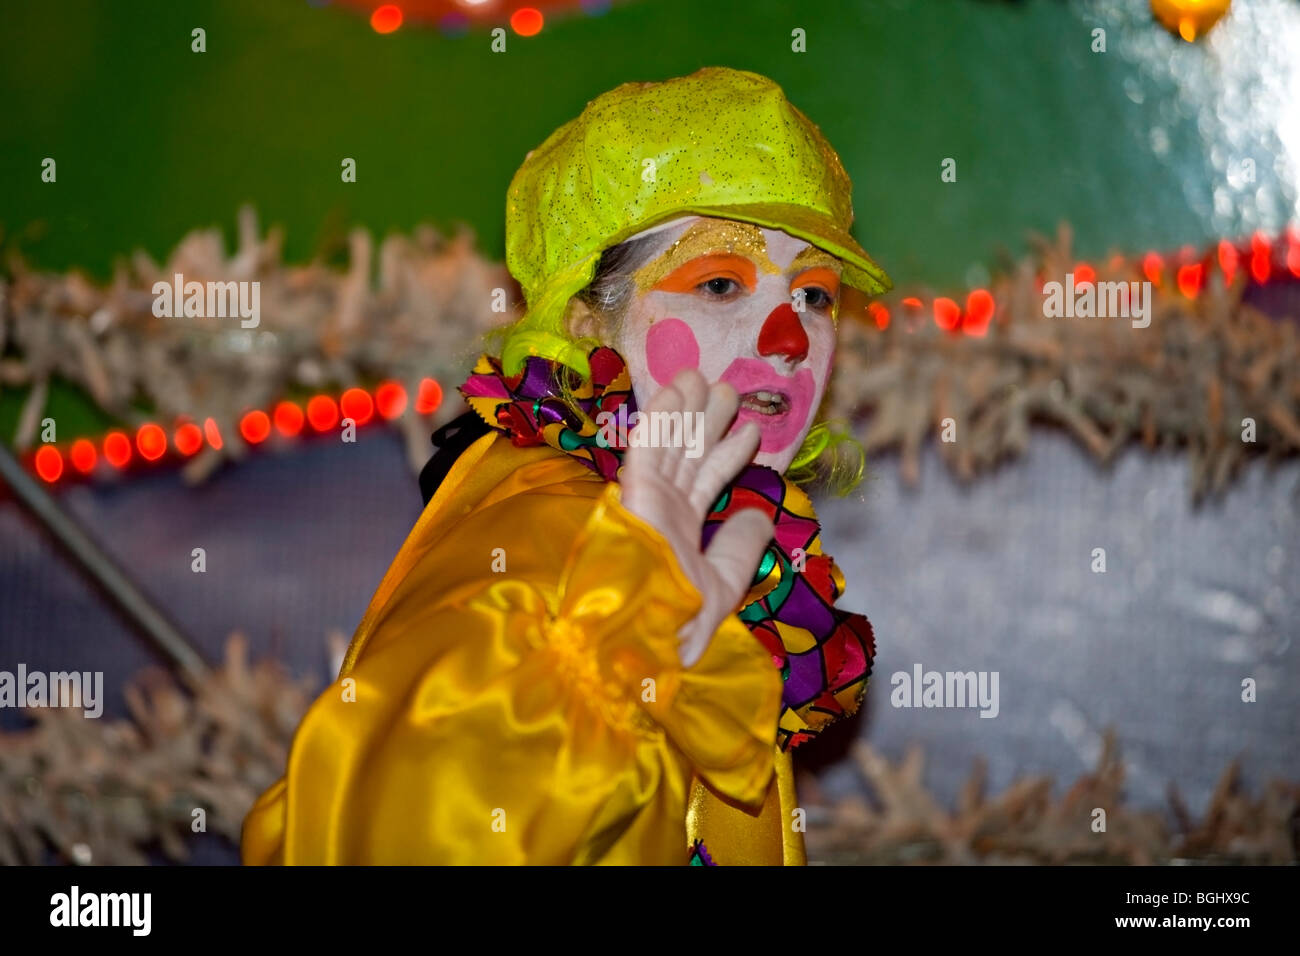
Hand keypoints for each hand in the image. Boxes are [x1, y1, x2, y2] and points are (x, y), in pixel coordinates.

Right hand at [620, 368, 774, 667]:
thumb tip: (761, 514)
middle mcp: (664, 509)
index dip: (729, 454)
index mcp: (680, 530)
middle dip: (707, 421)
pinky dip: (661, 415)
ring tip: (705, 377)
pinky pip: (649, 444)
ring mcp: (647, 497)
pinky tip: (675, 389)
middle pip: (689, 453)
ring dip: (686, 407)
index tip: (750, 430)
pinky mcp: (633, 490)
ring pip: (670, 441)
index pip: (708, 482)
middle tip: (726, 389)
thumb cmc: (680, 616)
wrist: (645, 632)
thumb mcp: (724, 583)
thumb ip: (741, 547)